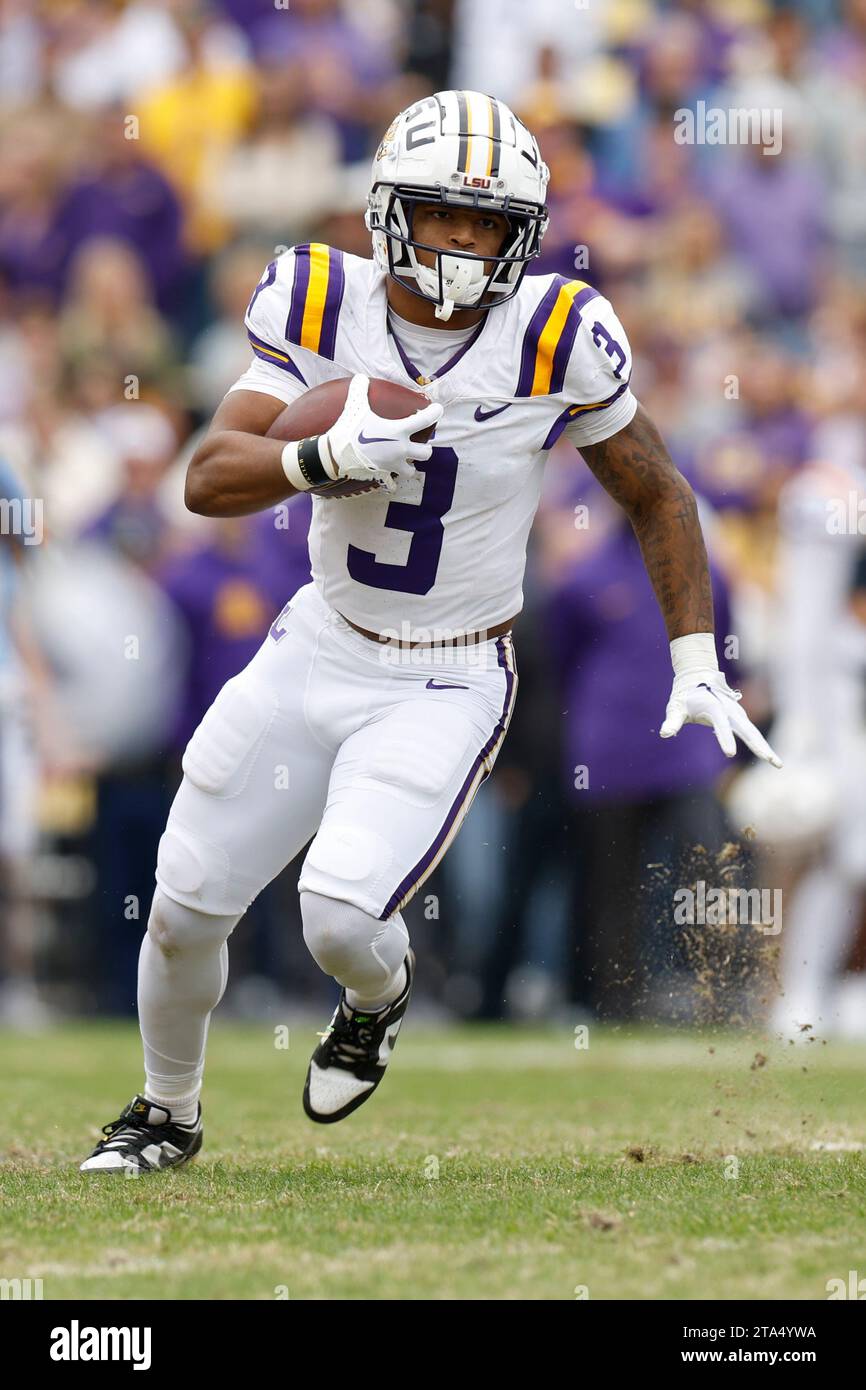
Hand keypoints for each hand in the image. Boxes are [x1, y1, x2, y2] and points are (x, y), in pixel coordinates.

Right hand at [322, 375, 442, 493]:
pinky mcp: (383, 475)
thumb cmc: (349, 430)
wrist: (336, 455)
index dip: (435, 413)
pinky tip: (388, 479)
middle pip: (426, 453)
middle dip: (425, 448)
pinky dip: (391, 482)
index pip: (425, 420)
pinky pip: (391, 484)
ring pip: (411, 470)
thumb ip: (359, 390)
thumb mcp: (355, 406)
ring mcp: (393, 464)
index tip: (437, 409)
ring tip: (404, 459)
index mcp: (398, 431)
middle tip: (418, 443)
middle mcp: (400, 449)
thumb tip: (360, 377)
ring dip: (410, 465)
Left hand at [661, 668, 781, 766]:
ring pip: (753, 733)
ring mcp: (737, 714)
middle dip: (759, 746)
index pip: (721, 726)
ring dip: (765, 747)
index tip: (730, 754)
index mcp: (714, 708)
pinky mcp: (739, 718)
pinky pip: (751, 733)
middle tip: (771, 761)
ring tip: (777, 763)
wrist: (698, 677)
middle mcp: (730, 711)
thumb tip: (664, 733)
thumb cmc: (684, 695)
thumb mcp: (675, 707)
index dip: (725, 739)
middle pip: (747, 731)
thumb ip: (672, 721)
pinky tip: (768, 755)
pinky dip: (761, 744)